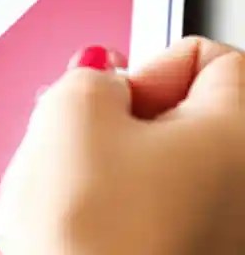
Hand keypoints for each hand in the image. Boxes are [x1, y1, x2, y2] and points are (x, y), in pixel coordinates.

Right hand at [0, 37, 244, 253]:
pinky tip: (81, 238)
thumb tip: (101, 75)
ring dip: (112, 179)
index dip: (150, 65)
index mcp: (240, 136)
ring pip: (162, 178)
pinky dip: (117, 221)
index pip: (211, 58)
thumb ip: (89, 76)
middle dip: (122, 127)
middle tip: (82, 147)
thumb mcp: (67, 116)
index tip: (113, 96)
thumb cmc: (91, 242)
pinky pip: (153, 223)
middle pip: (186, 123)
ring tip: (73, 202)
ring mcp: (224, 237)